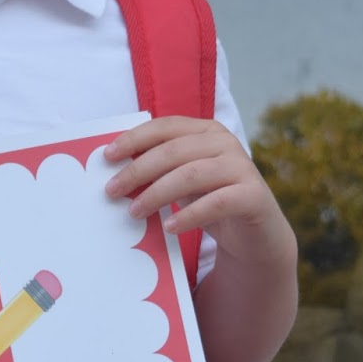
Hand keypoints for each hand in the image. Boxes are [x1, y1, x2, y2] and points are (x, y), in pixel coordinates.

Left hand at [102, 116, 288, 264]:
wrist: (255, 234)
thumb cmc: (210, 201)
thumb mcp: (182, 181)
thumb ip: (159, 171)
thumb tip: (116, 173)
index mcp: (206, 131)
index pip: (165, 127)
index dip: (135, 138)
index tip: (107, 156)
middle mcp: (226, 143)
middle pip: (174, 151)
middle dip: (138, 170)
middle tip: (112, 191)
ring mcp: (242, 167)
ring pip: (191, 175)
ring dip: (157, 194)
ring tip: (135, 212)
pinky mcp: (253, 196)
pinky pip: (216, 203)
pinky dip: (189, 215)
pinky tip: (169, 227)